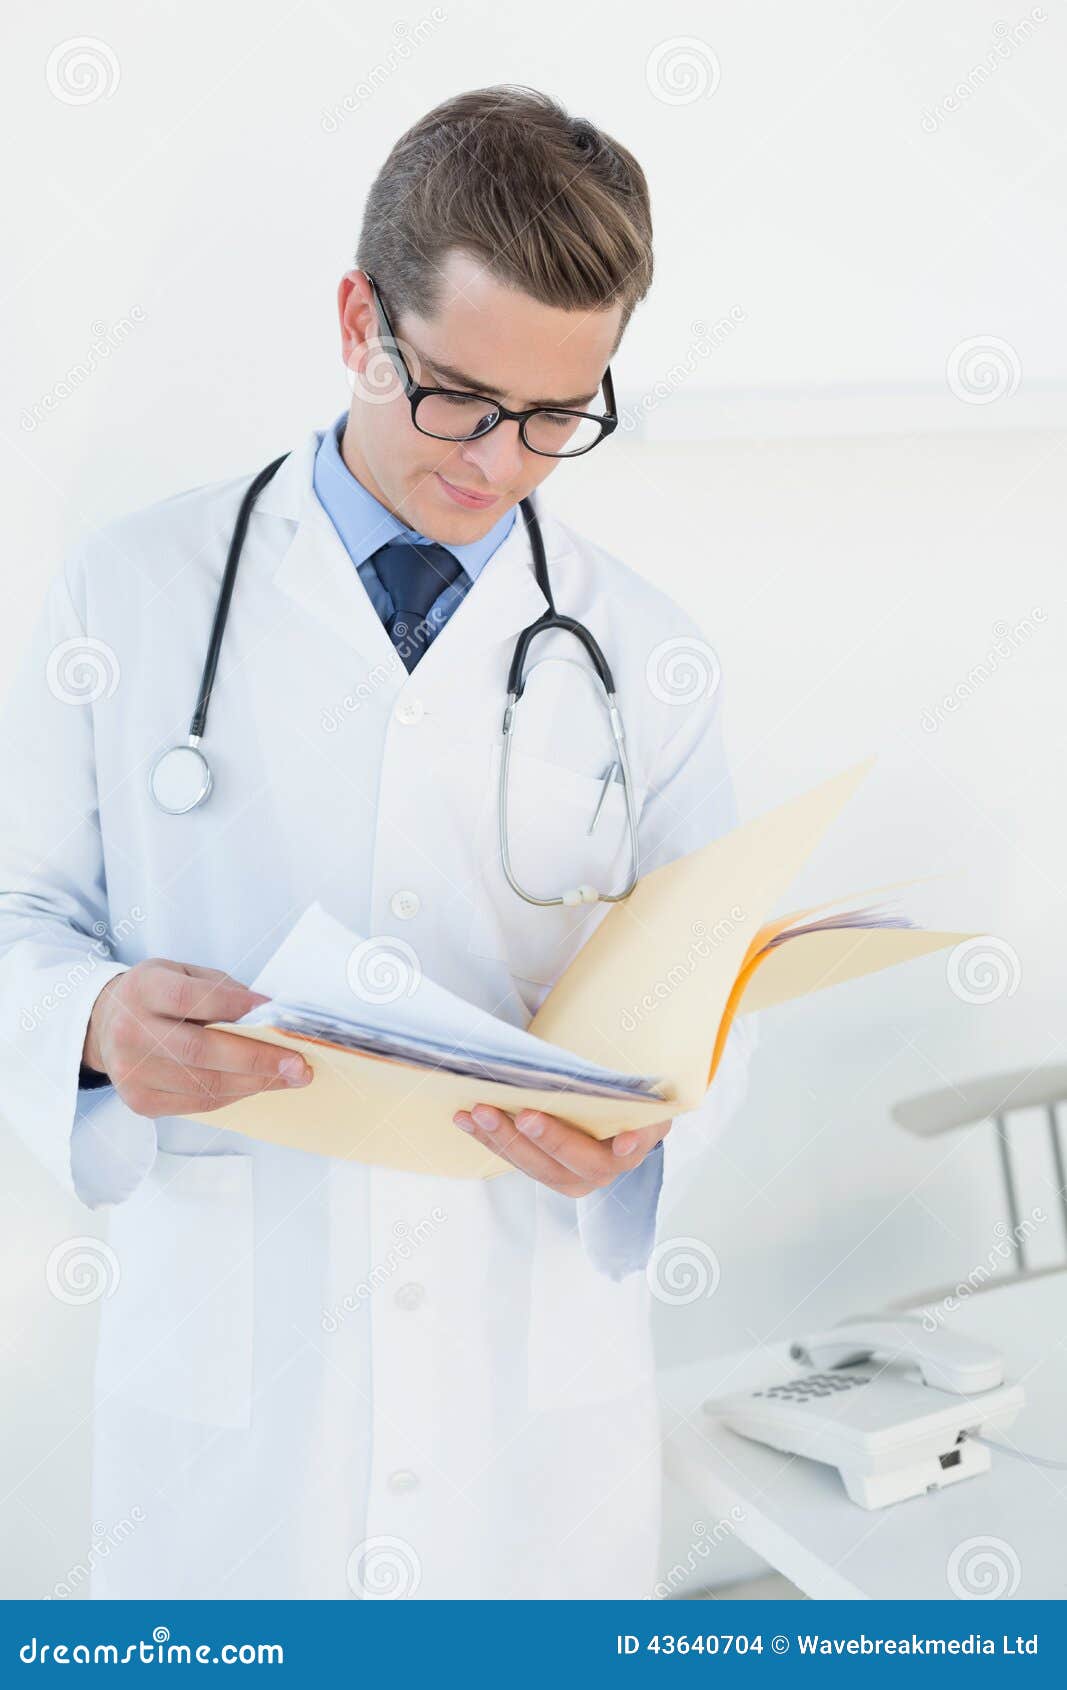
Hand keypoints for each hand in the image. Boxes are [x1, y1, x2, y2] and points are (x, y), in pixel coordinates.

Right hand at [82, 960, 313, 1117]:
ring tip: (289, 1076)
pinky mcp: (140, 1102)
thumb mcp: (183, 973)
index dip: (234, 1005)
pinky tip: (258, 1084)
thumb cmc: (157, 995)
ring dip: (255, 1082)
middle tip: (299, 1064)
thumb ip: (220, 990)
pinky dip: (235, 1094)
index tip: (273, 1012)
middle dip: (258, 1059)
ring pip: (204, 1084)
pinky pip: (198, 1103)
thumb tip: (269, 1016)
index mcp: (143, 989)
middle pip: (201, 1050)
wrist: (106, 1024)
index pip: (191, 999)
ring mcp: (132, 1072)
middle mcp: (130, 1032)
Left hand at [452, 1103, 670, 1196]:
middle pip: (580, 1162)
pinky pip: (517, 1160)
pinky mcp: (545, 1171)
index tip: (622, 1142)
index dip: (633, 1144)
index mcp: (639, 1138)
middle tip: (524, 1116)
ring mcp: (574, 1175)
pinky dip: (489, 1138)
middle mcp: (608, 1166)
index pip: (640, 1143)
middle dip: (550, 1139)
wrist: (606, 1104)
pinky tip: (465, 1118)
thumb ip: (631, 1084)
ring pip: (540, 1167)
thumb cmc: (618, 1088)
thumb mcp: (634, 1083)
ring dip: (506, 1139)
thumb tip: (624, 1068)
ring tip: (480, 1113)